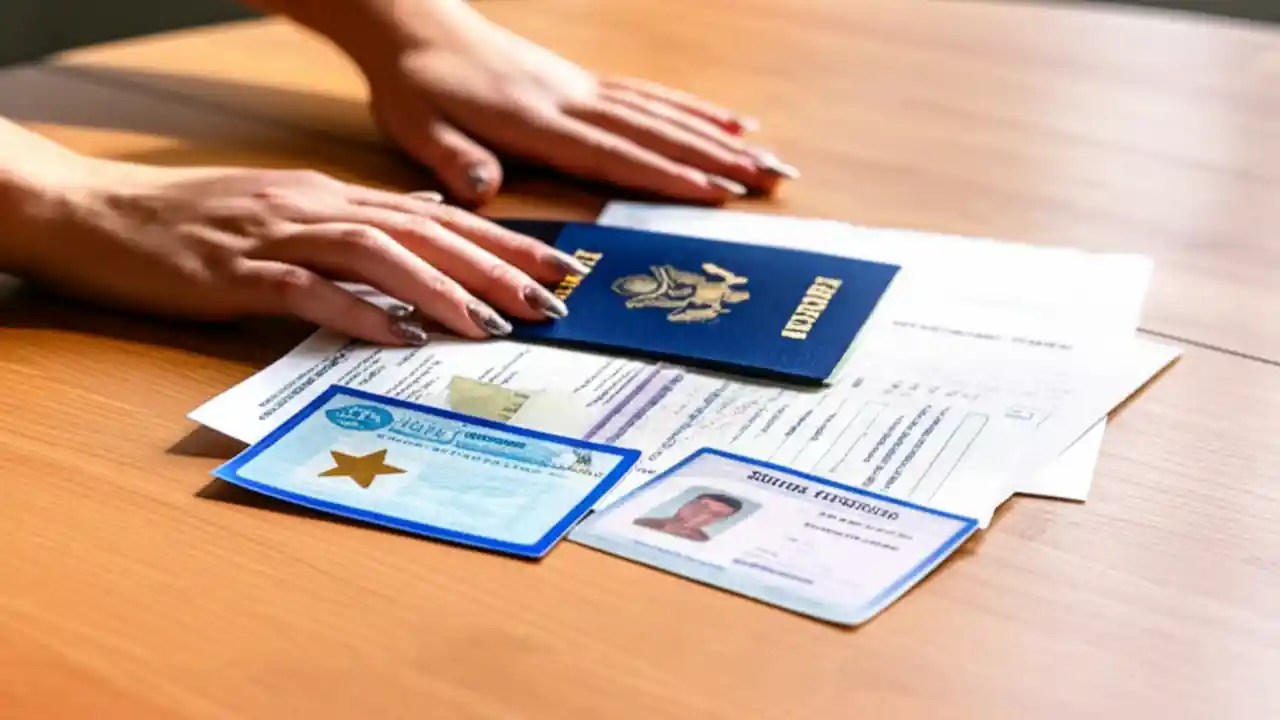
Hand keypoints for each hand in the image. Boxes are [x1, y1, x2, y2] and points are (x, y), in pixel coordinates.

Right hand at [11, 158, 585, 343]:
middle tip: (551, 302)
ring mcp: (276, 236)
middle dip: (494, 267)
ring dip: (439, 289)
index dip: (502, 243)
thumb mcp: (288, 211)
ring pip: (376, 253)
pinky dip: (358, 312)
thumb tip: (422, 219)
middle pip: (423, 232)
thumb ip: (355, 220)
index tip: (558, 269)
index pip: (436, 219)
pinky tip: (399, 336)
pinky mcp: (236, 272)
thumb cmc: (194, 223)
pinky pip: (307, 291)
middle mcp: (316, 208)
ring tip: (492, 323)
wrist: (97, 213)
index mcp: (332, 197)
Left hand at [359, 2, 797, 204]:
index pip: (613, 152)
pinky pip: (648, 95)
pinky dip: (691, 109)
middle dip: (718, 158)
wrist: (415, 26)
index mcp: (535, 120)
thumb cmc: (417, 85)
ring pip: (662, 112)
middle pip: (656, 131)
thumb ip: (455, 158)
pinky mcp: (583, 82)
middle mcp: (571, 99)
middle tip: (773, 179)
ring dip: (719, 137)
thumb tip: (482, 190)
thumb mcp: (419, 127)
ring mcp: (582, 87)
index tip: (716, 192)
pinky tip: (726, 120)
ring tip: (769, 159)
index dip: (666, 174)